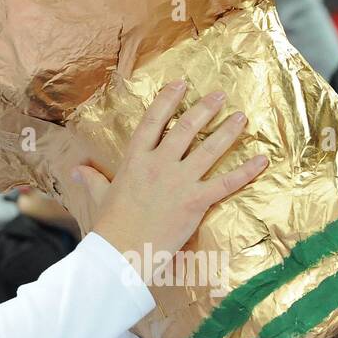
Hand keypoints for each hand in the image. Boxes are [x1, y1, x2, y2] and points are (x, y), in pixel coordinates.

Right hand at [63, 81, 267, 258]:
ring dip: (228, 131)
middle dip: (204, 109)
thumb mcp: (99, 196)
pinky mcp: (196, 201)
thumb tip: (76, 169)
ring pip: (209, 149)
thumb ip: (91, 178)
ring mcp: (179, 181)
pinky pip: (226, 182)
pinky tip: (262, 160)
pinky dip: (246, 171)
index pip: (152, 121)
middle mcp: (159, 164)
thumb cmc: (110, 226)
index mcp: (135, 160)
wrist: (121, 252)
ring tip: (241, 117)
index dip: (167, 100)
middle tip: (219, 95)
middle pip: (185, 129)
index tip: (180, 85)